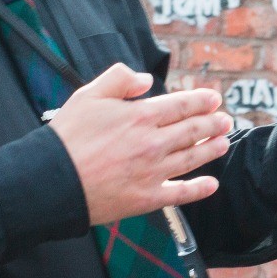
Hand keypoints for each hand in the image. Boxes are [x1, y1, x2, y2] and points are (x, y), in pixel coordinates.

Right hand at [47, 63, 231, 225]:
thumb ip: (120, 79)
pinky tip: (212, 184)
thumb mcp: (89, 94)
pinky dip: (199, 189)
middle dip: (213, 124)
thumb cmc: (67, 136)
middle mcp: (153, 143)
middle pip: (193, 130)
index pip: (182, 105)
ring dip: (211, 149)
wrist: (51, 180)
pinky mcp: (146, 198)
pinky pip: (179, 193)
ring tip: (223, 143)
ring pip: (192, 158)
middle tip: (225, 120)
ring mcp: (152, 172)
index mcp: (141, 116)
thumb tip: (147, 80)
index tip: (215, 99)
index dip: (202, 101)